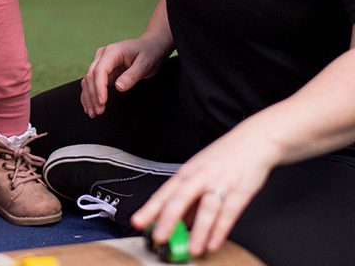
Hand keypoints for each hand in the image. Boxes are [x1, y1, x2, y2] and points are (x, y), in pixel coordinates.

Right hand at [81, 32, 168, 117]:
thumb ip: (131, 76)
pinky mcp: (103, 70)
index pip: (100, 71)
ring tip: (92, 113)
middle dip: (93, 95)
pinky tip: (89, 106)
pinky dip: (90, 94)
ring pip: (88, 80)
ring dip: (88, 97)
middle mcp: (102, 56)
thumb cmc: (149, 53)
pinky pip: (92, 82)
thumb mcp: (144, 64)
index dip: (99, 88)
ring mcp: (101, 62)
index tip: (102, 103)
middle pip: (91, 76)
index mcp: (112, 52)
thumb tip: (118, 88)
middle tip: (98, 112)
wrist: (150, 46)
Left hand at [131, 122, 277, 257]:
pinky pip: (228, 212)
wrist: (253, 140)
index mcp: (188, 172)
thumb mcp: (201, 172)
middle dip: (168, 218)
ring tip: (192, 249)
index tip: (137, 221)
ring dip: (198, 230)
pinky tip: (214, 243)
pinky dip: (220, 229)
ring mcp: (220, 183)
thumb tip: (179, 221)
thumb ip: (191, 198)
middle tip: (159, 237)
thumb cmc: (224, 157)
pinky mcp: (239, 190)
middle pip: (180, 197)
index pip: (165, 192)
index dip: (150, 208)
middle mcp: (201, 176)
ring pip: (206, 207)